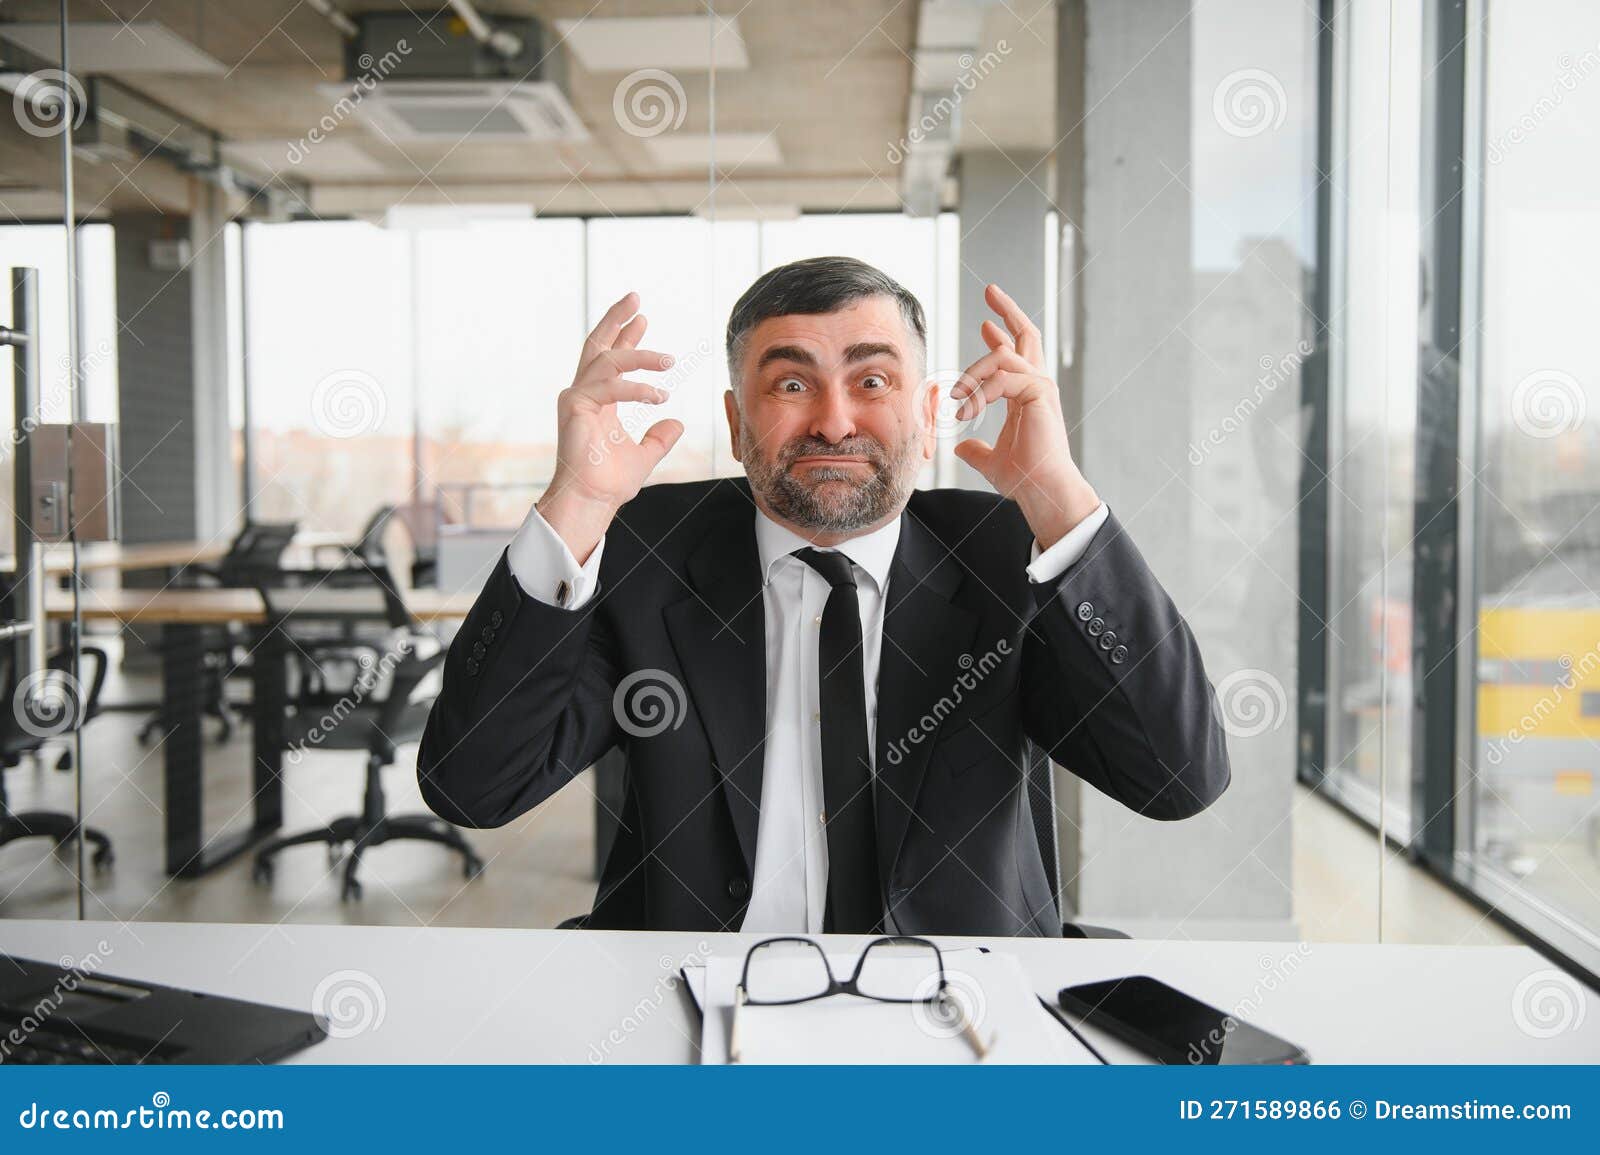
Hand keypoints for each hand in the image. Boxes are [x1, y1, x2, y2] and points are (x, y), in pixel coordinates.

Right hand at [535, 292, 682, 561]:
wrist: (592, 500)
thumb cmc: (611, 482)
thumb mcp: (645, 456)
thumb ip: (660, 438)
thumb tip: (677, 423)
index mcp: (598, 401)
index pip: (611, 360)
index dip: (626, 336)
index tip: (641, 316)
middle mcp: (584, 394)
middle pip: (597, 345)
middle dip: (617, 319)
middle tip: (637, 298)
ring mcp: (576, 398)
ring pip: (608, 361)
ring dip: (639, 354)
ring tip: (668, 359)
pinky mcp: (575, 406)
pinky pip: (610, 387)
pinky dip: (636, 388)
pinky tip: (659, 394)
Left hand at [950, 283, 1099, 549]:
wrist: (1042, 491)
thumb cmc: (1024, 479)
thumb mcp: (990, 460)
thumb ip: (976, 450)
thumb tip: (960, 448)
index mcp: (1028, 395)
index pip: (1018, 354)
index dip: (1001, 334)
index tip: (985, 323)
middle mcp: (1037, 386)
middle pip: (1027, 334)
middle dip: (1008, 309)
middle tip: (989, 290)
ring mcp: (1041, 387)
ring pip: (1003, 356)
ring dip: (973, 372)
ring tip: (957, 398)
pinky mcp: (1039, 394)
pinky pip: (1005, 377)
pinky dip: (981, 391)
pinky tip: (967, 410)